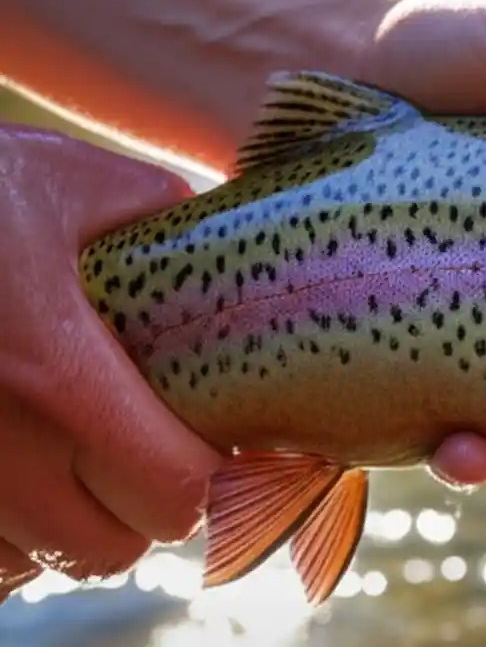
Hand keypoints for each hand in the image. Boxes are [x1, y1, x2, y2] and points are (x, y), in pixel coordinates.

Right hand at [0, 126, 220, 601]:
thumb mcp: (64, 178)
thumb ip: (155, 210)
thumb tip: (213, 231)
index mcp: (50, 372)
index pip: (173, 487)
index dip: (209, 471)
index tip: (212, 436)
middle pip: (114, 546)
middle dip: (149, 506)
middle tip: (155, 450)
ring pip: (42, 560)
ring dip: (77, 523)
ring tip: (85, 459)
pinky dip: (12, 533)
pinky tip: (22, 471)